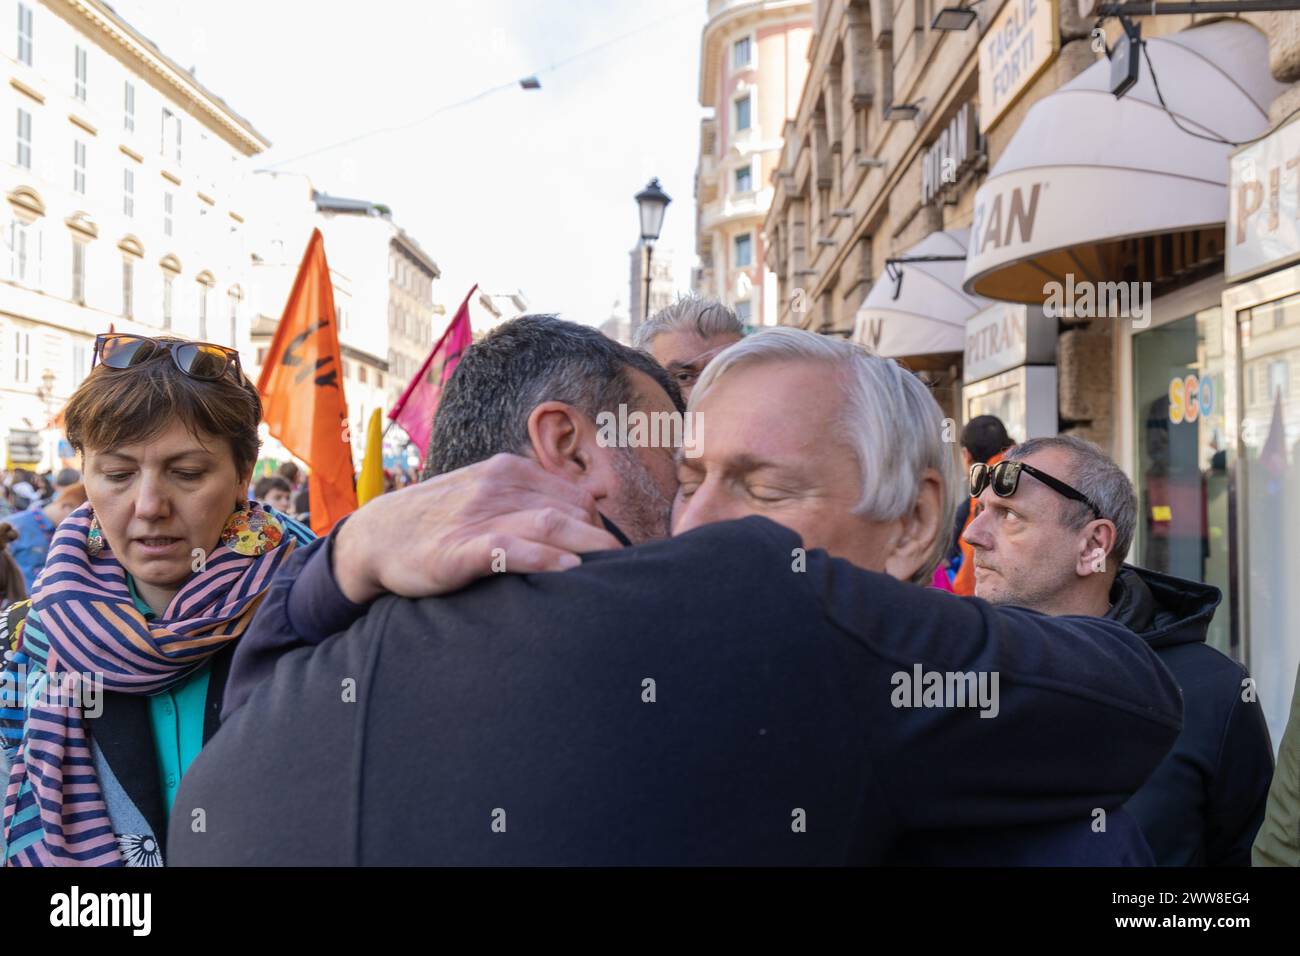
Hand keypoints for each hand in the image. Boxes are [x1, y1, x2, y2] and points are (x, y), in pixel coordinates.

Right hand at [334, 453, 620, 603]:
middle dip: (604, 539)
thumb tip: (593, 500)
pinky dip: (542, 558)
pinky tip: (567, 570)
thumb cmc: (437, 521)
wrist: (375, 537)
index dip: (602, 526)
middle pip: (570, 510)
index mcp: (509, 471)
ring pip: (549, 524)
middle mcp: (498, 486)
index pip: (575, 496)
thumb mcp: (485, 495)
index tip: (621, 555)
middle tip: (631, 570)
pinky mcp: (459, 549)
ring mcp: (478, 516)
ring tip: (617, 568)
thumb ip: (532, 496)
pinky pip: (509, 549)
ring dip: (588, 545)